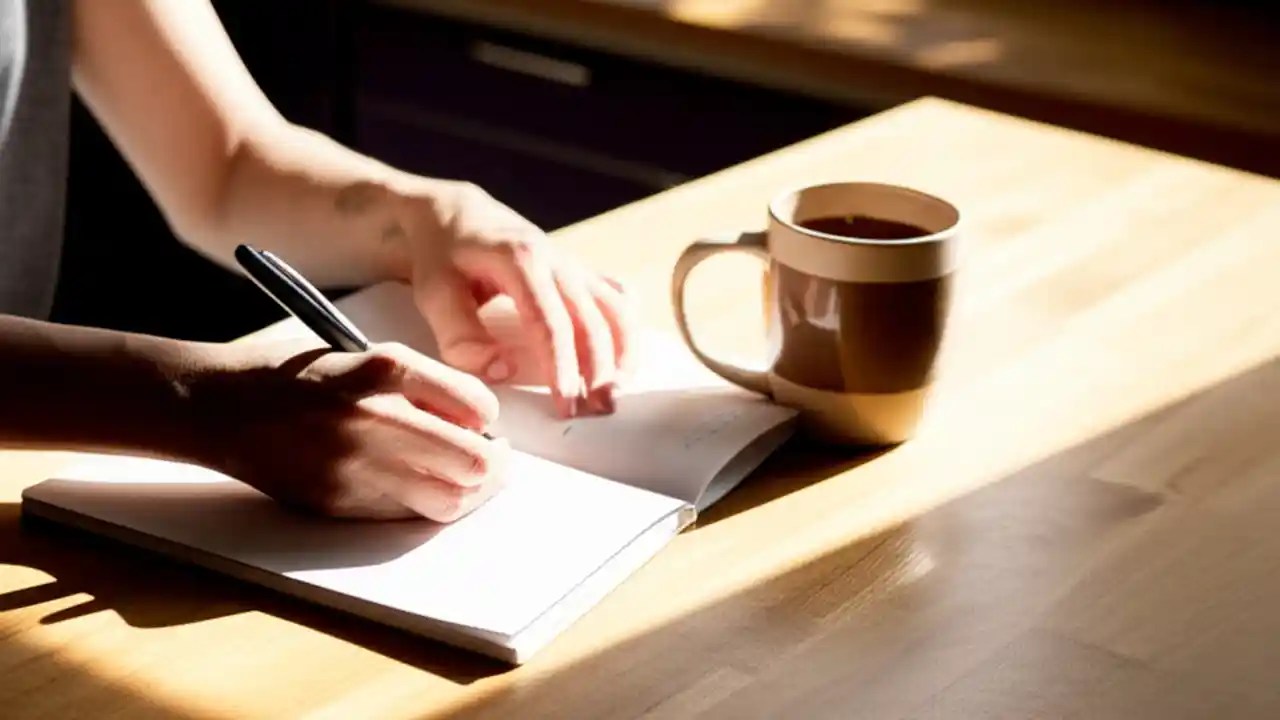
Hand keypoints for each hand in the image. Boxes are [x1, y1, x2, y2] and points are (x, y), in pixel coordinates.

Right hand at [193, 340, 508, 521]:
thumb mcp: (361, 357)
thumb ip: (418, 387)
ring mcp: (354, 466)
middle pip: (473, 461)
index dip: (489, 416)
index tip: (482, 419)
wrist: (219, 405)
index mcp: (383, 369)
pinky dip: (425, 503)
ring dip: (467, 491)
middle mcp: (373, 418)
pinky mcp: (337, 501)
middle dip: (492, 461)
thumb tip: (477, 424)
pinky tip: (419, 486)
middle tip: (491, 457)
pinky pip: (406, 515)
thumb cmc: (296, 376)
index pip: (476, 405)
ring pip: (449, 500)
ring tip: (462, 478)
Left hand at [402, 182, 633, 417]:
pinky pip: (617, 299)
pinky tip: (622, 360)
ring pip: (614, 309)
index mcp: (521, 260)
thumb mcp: (434, 293)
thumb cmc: (441, 256)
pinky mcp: (580, 272)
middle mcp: (557, 260)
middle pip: (591, 320)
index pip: (551, 322)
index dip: (562, 367)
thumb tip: (502, 371)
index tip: (565, 405)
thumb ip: (461, 336)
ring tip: (615, 393)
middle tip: (597, 411)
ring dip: (621, 354)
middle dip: (597, 370)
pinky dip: (626, 330)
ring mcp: (573, 264)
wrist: (454, 214)